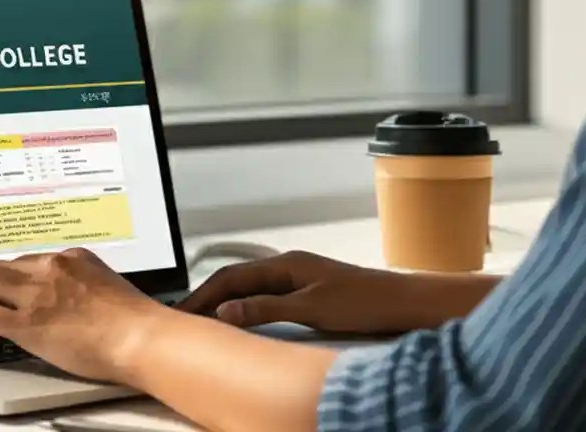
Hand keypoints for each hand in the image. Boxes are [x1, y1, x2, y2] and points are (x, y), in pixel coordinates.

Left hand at [0, 247, 167, 381]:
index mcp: (72, 258)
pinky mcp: (26, 323)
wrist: (141, 338)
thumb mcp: (107, 288)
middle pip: (2, 266)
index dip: (19, 284)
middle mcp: (50, 268)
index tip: (19, 300)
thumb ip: (84, 289)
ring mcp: (36, 294)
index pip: (31, 262)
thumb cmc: (136, 322)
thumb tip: (72, 307)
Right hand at [178, 251, 420, 332]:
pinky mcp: (307, 291)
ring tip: (204, 320)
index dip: (203, 294)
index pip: (231, 277)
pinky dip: (245, 307)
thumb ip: (266, 309)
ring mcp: (298, 278)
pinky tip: (240, 320)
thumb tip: (226, 310)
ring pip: (249, 288)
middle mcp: (288, 266)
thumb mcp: (311, 309)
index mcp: (285, 264)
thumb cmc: (364, 302)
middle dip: (208, 297)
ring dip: (225, 302)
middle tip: (184, 317)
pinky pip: (264, 296)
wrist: (402, 303)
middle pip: (236, 280)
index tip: (184, 312)